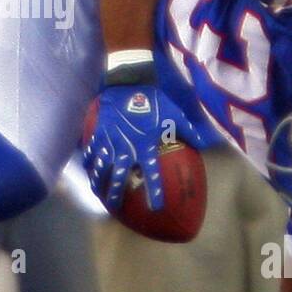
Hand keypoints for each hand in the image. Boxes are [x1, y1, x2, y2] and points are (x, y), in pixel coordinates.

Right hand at [82, 80, 206, 211]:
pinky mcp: (99, 133)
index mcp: (145, 147)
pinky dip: (88, 159)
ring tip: (97, 191)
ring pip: (101, 167)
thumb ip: (188, 131)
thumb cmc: (153, 100)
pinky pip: (91, 150)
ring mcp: (110, 142)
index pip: (151, 175)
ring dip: (98, 181)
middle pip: (119, 177)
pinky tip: (87, 167)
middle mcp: (126, 149)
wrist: (128, 83)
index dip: (154, 193)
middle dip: (117, 194)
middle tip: (116, 206)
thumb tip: (205, 144)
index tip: (156, 208)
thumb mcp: (174, 115)